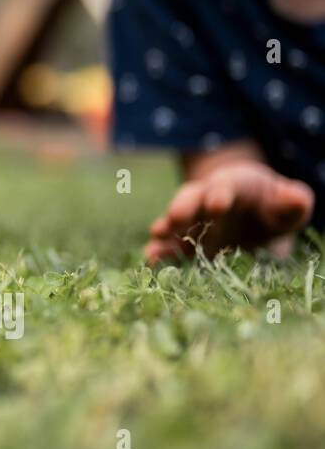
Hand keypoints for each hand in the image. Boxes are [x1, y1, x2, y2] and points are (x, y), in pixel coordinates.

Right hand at [145, 160, 313, 262]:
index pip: (226, 186)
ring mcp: (194, 221)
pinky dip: (161, 251)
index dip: (222, 194)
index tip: (217, 205)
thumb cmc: (274, 208)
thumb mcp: (289, 203)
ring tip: (156, 239)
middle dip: (184, 207)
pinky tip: (152, 261)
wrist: (254, 218)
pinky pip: (170, 244)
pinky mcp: (186, 243)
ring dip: (166, 229)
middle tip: (175, 217)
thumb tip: (295, 198)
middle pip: (191, 197)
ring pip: (175, 220)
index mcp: (234, 187)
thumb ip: (294, 201)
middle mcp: (206, 199)